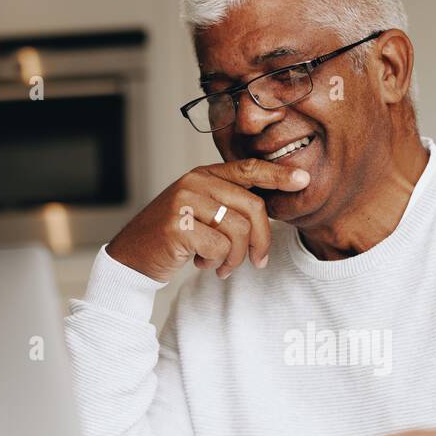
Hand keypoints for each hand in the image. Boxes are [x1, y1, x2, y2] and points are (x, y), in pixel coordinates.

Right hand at [106, 158, 310, 281]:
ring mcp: (185, 202)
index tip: (303, 180)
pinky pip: (219, 247)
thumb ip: (228, 205)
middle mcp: (195, 183)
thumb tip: (269, 215)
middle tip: (257, 262)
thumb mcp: (201, 213)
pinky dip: (215, 263)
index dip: (278, 175)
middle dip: (261, 241)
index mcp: (204, 175)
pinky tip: (200, 263)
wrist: (132, 257)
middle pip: (252, 208)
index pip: (249, 169)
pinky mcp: (178, 225)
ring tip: (221, 265)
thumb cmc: (174, 238)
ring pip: (238, 231)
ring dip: (235, 258)